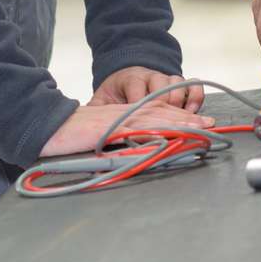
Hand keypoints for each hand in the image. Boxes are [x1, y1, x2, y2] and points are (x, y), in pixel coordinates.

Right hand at [39, 101, 214, 157]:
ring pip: (155, 118)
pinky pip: (138, 127)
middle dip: (187, 119)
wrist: (50, 126)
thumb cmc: (73, 133)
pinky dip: (156, 129)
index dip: (181, 116)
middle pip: (162, 113)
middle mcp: (126, 113)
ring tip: (200, 127)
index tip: (202, 122)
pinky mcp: (112, 128)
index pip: (157, 112)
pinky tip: (171, 132)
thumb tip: (142, 148)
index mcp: (125, 114)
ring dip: (180, 122)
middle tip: (210, 124)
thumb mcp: (102, 132)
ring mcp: (120, 119)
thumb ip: (121, 137)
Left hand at [90, 66, 205, 112]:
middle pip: (161, 87)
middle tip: (166, 123)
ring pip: (178, 84)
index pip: (137, 89)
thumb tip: (82, 121)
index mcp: (131, 79)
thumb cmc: (117, 91)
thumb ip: (96, 109)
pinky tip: (192, 111)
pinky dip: (196, 97)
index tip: (140, 121)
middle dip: (165, 106)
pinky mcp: (180, 84)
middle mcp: (152, 76)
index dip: (140, 104)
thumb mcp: (102, 98)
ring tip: (180, 119)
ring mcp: (168, 79)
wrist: (130, 74)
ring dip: (180, 102)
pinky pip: (193, 85)